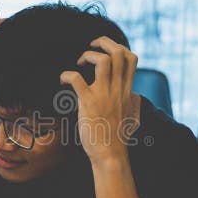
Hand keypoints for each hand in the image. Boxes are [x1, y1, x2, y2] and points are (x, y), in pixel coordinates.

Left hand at [60, 37, 138, 162]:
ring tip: (79, 62)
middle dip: (103, 42)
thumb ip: (135, 102)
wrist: (110, 155)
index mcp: (128, 90)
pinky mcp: (89, 102)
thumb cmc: (118, 138)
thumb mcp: (134, 117)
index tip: (106, 52)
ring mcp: (104, 95)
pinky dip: (66, 74)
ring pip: (103, 60)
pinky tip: (62, 80)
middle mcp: (118, 89)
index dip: (118, 47)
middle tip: (91, 46)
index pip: (131, 58)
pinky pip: (76, 79)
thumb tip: (135, 94)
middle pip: (119, 52)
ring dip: (88, 55)